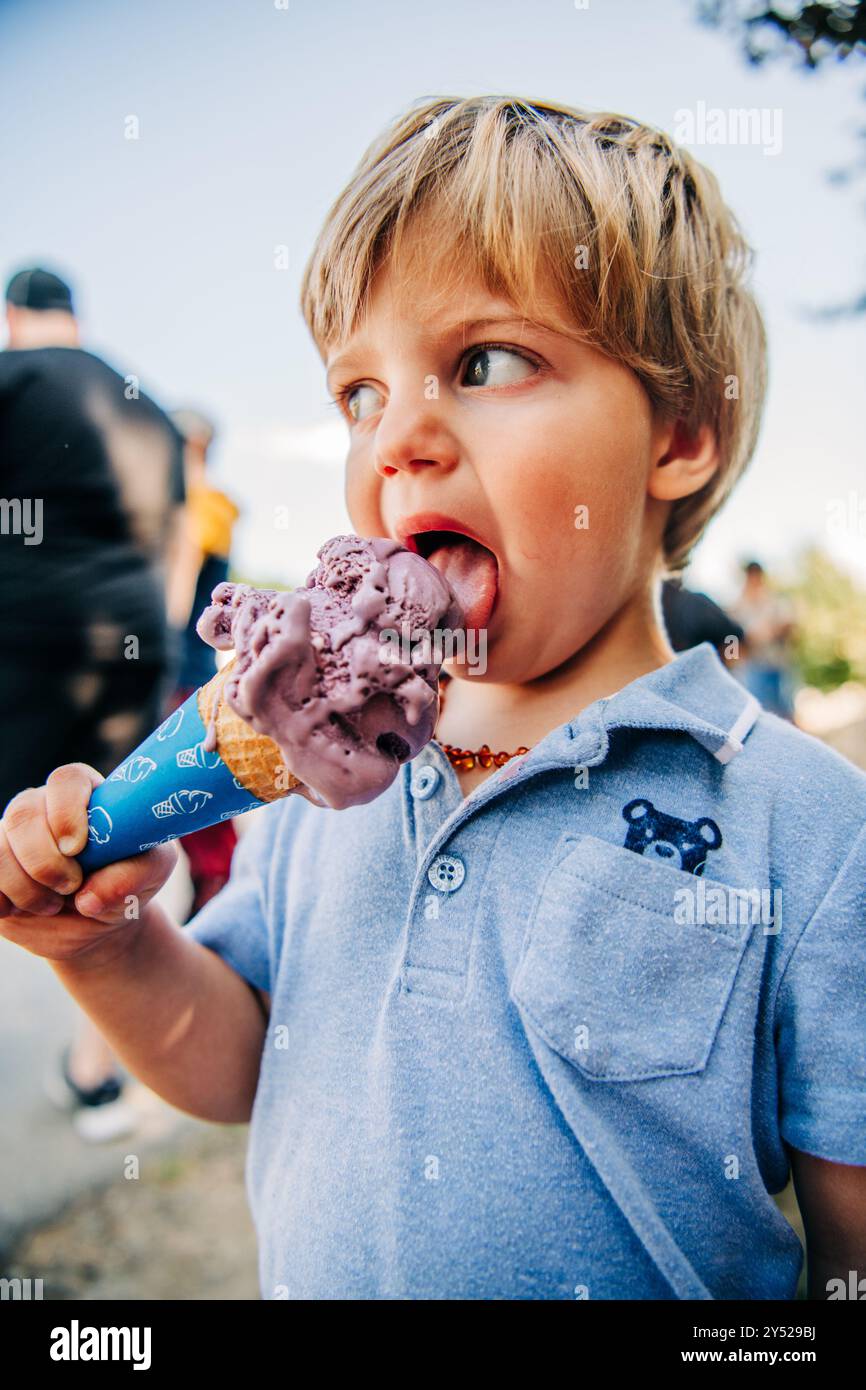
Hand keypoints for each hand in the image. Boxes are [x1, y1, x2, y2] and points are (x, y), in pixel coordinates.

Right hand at [0, 763, 176, 965]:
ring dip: (26, 887)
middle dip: (45, 860)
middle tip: (72, 886)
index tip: (77, 848)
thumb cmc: (129, 880)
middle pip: (23, 813)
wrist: (99, 922)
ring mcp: (12, 837)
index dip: (66, 810)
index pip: (66, 780)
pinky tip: (24, 910)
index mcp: (85, 794)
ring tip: (54, 905)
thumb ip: (134, 874)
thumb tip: (89, 898)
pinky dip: (3, 901)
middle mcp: (42, 807)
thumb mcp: (152, 872)